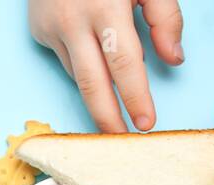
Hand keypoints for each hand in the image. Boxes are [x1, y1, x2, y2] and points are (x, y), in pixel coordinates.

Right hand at [30, 0, 184, 131]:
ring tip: (114, 114)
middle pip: (90, 84)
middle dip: (107, 119)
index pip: (124, 64)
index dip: (136, 97)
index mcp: (105, 5)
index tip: (146, 123)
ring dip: (97, 94)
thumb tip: (173, 59)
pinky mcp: (39, 30)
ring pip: (78, 75)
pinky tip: (94, 60)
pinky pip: (67, 59)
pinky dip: (84, 65)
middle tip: (122, 142)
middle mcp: (74, 20)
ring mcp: (52, 27)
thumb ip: (165, 17)